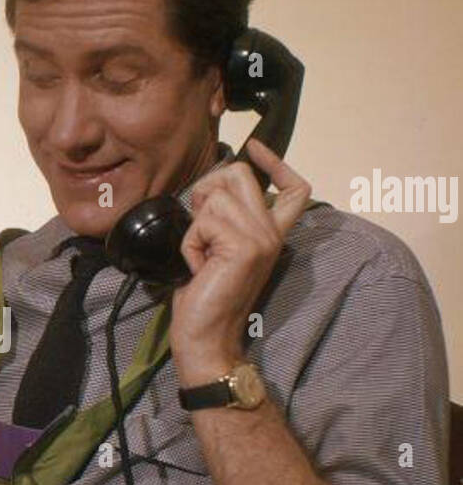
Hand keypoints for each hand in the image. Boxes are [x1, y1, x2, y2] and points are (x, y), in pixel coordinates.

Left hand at [170, 138, 311, 382]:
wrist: (206, 337)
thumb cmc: (204, 297)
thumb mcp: (217, 249)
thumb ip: (225, 219)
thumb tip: (210, 188)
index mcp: (271, 233)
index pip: (295, 188)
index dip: (276, 162)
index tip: (254, 147)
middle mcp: (272, 233)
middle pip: (240, 174)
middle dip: (207, 188)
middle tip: (200, 225)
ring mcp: (262, 238)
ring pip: (216, 197)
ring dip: (195, 226)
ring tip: (201, 256)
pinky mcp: (244, 247)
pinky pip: (203, 222)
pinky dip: (189, 243)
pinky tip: (198, 268)